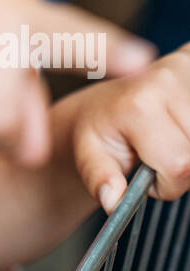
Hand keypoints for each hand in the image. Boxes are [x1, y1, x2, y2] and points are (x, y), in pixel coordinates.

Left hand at [71, 43, 189, 211]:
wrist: (107, 97)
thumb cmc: (100, 127)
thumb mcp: (90, 154)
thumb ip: (100, 178)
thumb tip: (112, 200)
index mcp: (139, 105)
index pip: (179, 165)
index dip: (168, 182)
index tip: (150, 174)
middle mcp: (167, 80)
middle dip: (182, 165)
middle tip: (159, 156)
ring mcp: (186, 70)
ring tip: (169, 140)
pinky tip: (180, 124)